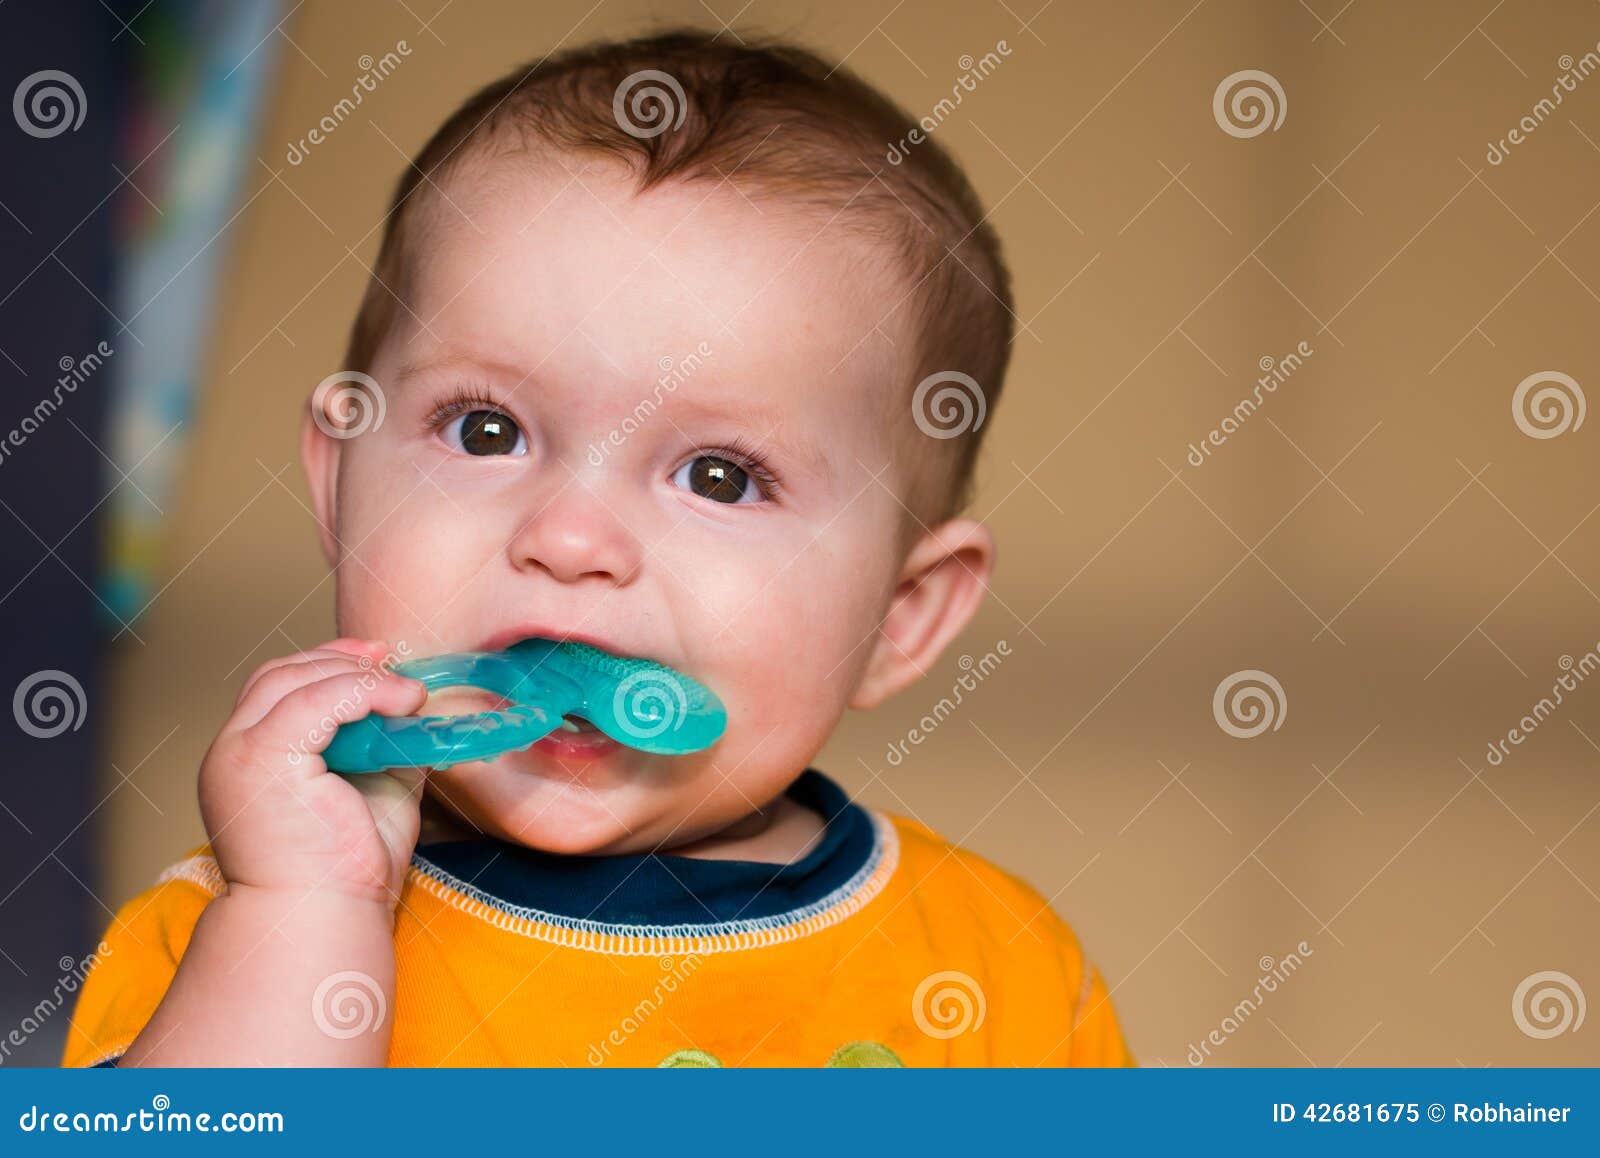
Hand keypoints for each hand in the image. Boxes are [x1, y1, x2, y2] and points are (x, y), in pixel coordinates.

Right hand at [199, 638, 428, 907]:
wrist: (325, 918)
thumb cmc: (348, 869)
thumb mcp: (375, 787)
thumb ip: (384, 744)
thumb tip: (417, 708)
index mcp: (249, 759)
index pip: (277, 688)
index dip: (326, 664)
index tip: (377, 659)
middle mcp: (230, 752)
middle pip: (279, 675)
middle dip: (338, 659)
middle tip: (392, 659)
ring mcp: (239, 754)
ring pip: (294, 680)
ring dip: (357, 675)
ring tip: (407, 691)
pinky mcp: (261, 760)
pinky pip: (314, 701)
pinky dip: (362, 690)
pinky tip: (401, 700)